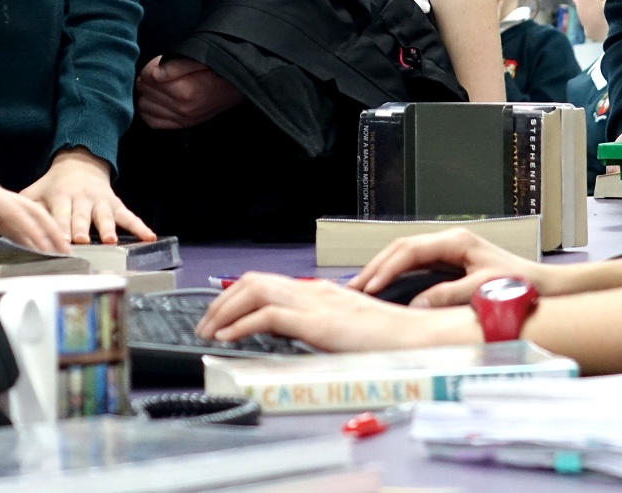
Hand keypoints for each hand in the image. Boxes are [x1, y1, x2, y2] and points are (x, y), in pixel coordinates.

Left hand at [0, 130, 67, 253]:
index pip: (13, 212)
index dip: (30, 230)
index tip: (46, 247)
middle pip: (30, 211)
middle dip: (49, 229)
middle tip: (66, 251)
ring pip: (26, 213)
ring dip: (44, 229)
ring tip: (59, 249)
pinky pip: (13, 218)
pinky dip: (29, 230)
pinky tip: (36, 245)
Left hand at [22, 148, 155, 245]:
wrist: (81, 163)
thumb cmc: (54, 185)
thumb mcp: (36, 191)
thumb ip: (24, 208)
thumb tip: (5, 223)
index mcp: (60, 196)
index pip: (59, 215)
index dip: (58, 228)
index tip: (58, 242)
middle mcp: (82, 199)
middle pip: (81, 217)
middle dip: (81, 230)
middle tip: (81, 242)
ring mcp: (101, 202)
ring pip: (105, 217)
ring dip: (108, 229)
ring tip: (110, 241)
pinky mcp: (116, 204)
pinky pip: (129, 216)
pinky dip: (140, 227)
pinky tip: (149, 237)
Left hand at [135, 57, 242, 129]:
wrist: (237, 87)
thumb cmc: (217, 69)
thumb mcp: (200, 59)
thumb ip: (175, 66)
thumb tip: (153, 73)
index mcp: (184, 90)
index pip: (148, 76)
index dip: (151, 65)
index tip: (160, 62)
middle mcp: (181, 108)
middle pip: (144, 90)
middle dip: (147, 79)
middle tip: (159, 73)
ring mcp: (181, 119)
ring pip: (143, 106)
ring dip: (147, 94)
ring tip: (158, 86)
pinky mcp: (182, 125)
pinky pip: (151, 122)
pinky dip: (149, 111)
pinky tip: (155, 101)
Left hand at [197, 272, 479, 352]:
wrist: (416, 338)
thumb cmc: (388, 340)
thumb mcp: (346, 330)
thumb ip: (321, 327)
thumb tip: (296, 336)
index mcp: (321, 291)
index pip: (268, 282)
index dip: (237, 295)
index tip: (220, 314)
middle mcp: (314, 290)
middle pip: (253, 280)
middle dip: (222, 300)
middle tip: (205, 322)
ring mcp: (315, 303)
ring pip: (254, 291)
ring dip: (225, 310)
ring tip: (208, 330)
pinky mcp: (317, 321)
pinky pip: (268, 315)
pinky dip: (242, 325)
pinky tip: (229, 337)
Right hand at [345, 227, 569, 306]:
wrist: (545, 286)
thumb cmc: (520, 285)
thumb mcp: (483, 290)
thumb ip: (449, 295)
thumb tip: (417, 304)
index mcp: (456, 241)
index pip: (410, 250)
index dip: (386, 268)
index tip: (369, 287)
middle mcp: (450, 241)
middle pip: (402, 248)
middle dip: (376, 267)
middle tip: (353, 288)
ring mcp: (450, 250)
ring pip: (406, 254)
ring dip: (383, 270)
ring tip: (361, 289)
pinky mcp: (451, 262)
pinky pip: (415, 265)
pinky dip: (396, 275)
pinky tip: (384, 289)